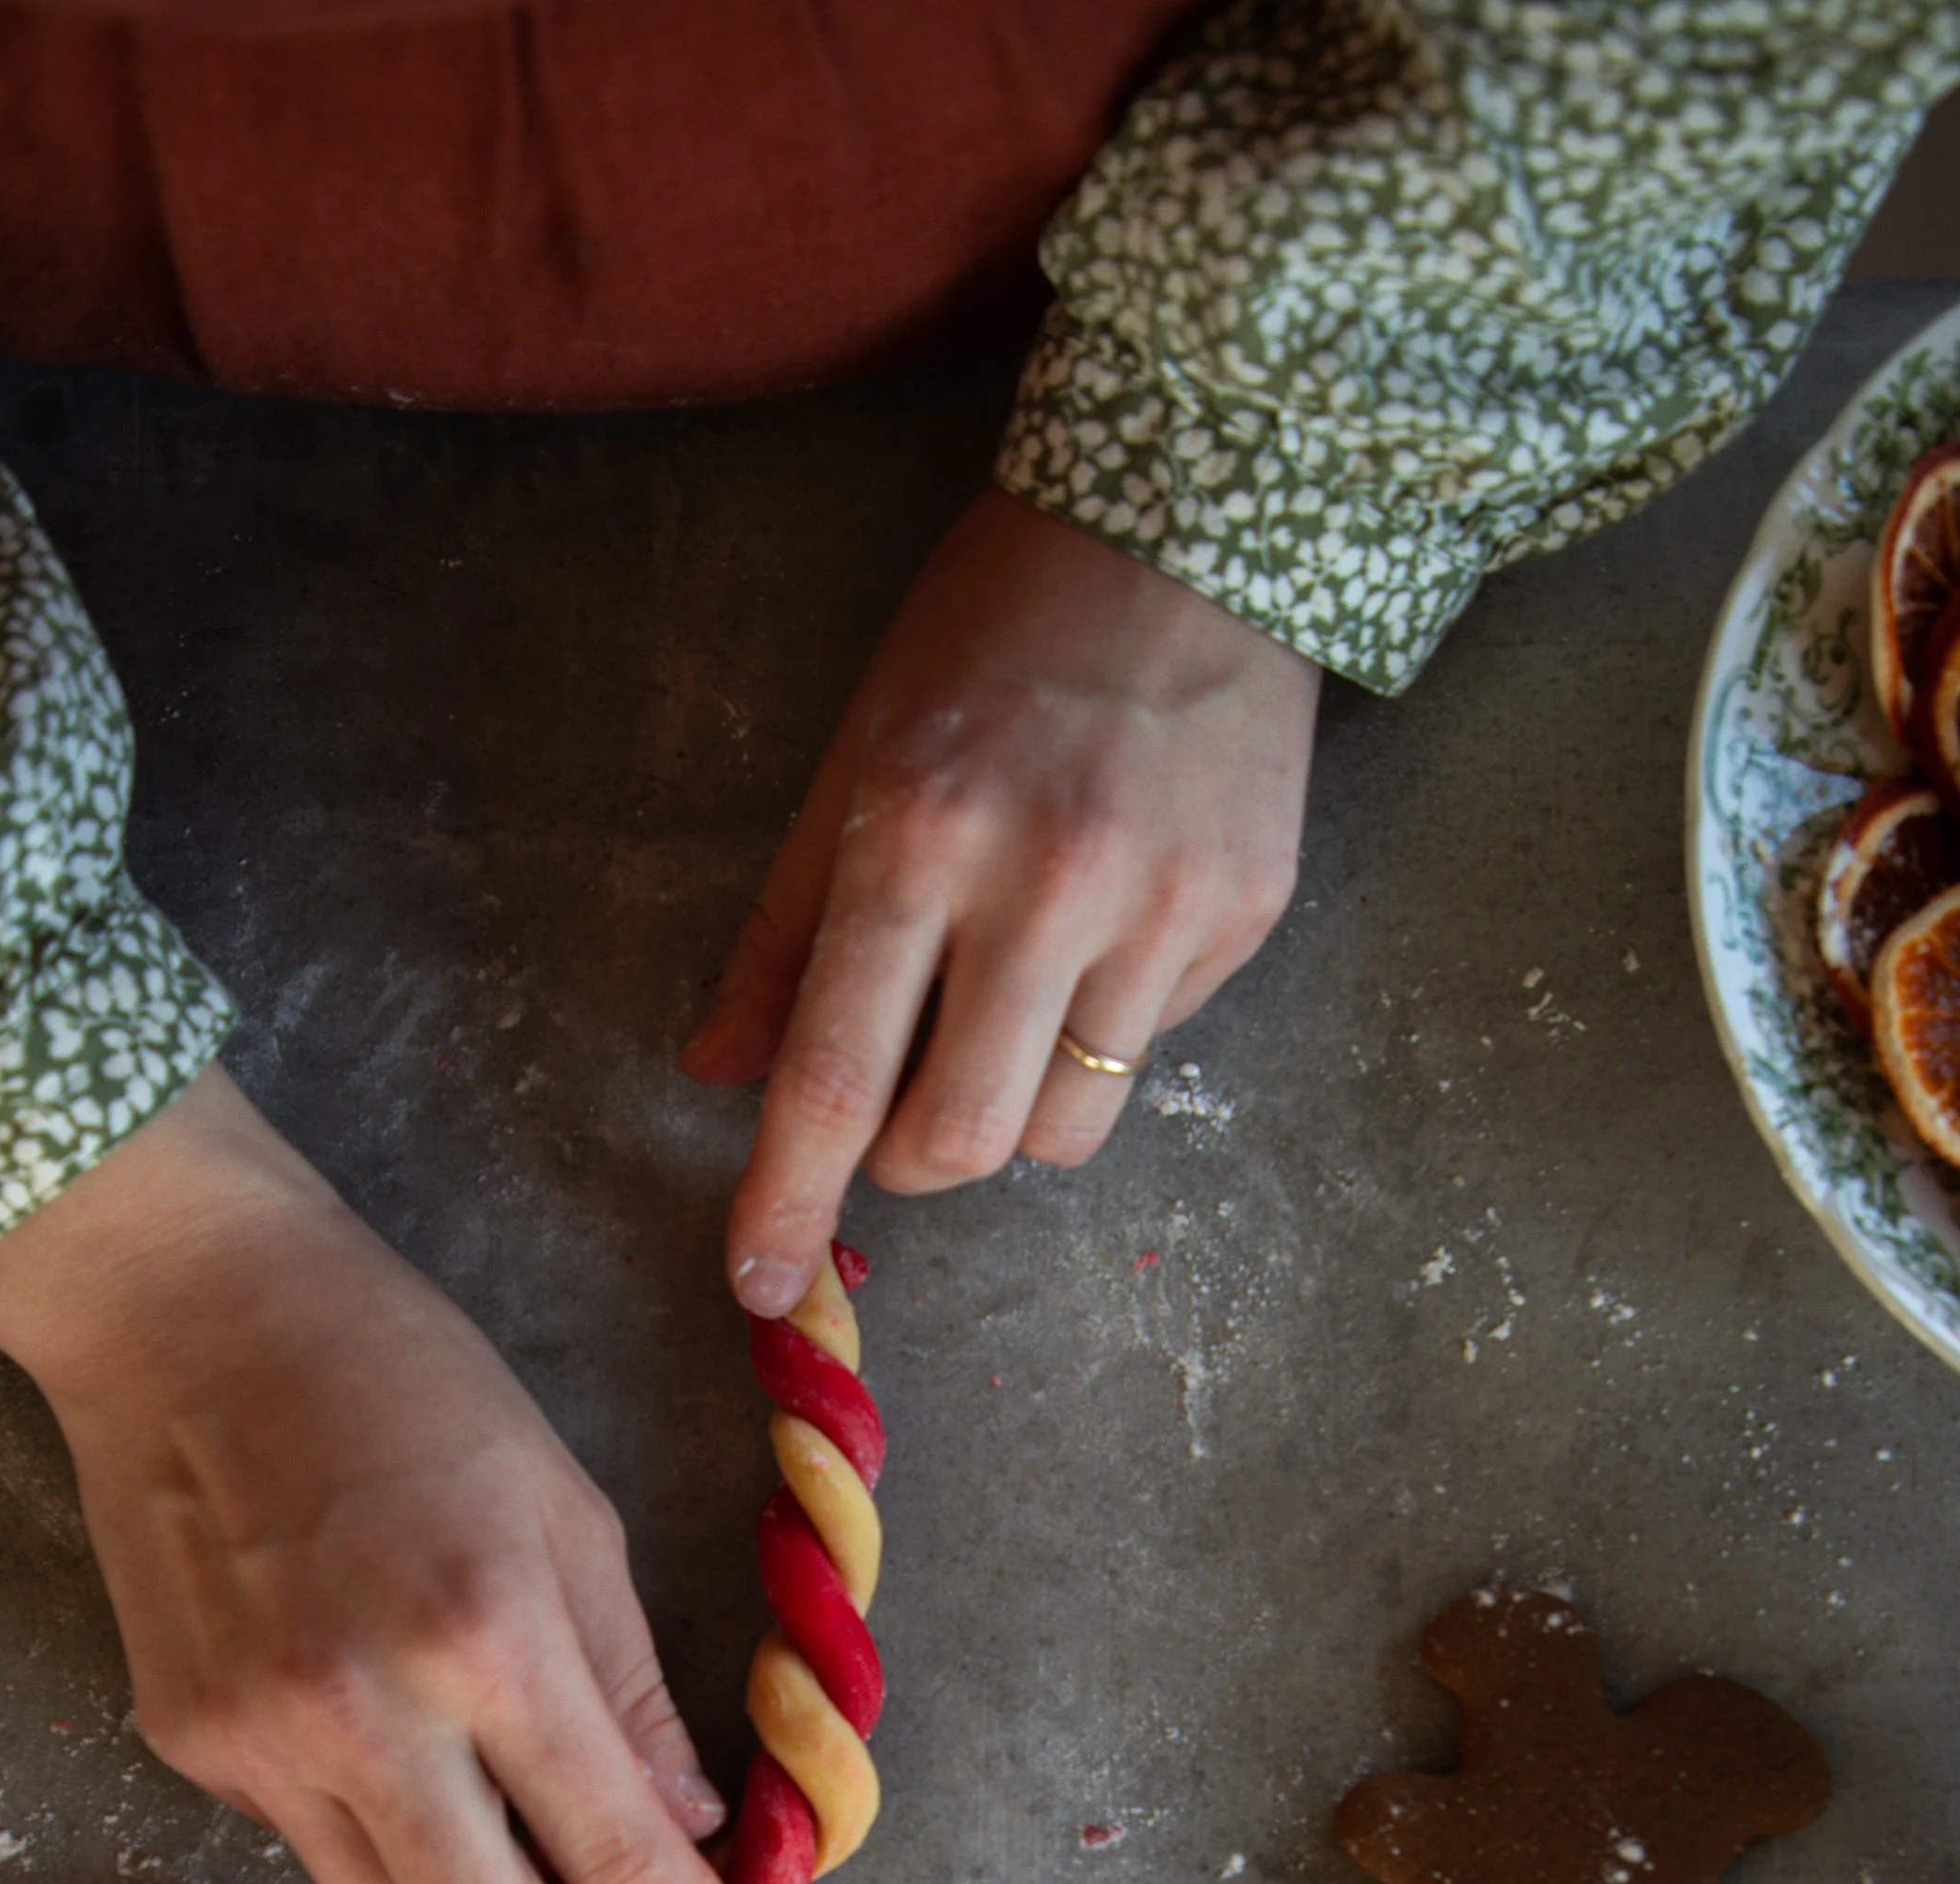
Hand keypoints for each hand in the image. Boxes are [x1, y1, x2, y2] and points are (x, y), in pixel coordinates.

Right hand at [0, 1069, 776, 1883]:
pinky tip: (378, 1726)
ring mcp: (259, 1744)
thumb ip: (628, 1685)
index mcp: (485, 1638)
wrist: (184, 1312)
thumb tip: (686, 1826)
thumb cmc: (400, 1380)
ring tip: (497, 1810)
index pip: (617, 1856)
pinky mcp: (189, 1745)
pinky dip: (379, 1834)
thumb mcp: (565, 1507)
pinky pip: (313, 1853)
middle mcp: (364, 1717)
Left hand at [687, 489, 1319, 1316]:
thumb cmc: (995, 635)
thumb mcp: (858, 753)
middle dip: (913, 1158)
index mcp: (919, 839)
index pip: (834, 1074)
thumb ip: (785, 928)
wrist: (1196, 529)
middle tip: (902, 1103)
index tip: (756, 1279)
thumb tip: (716, 1069)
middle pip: (959, 1138)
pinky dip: (1103, 1029)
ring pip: (1064, 1130)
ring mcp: (1159, 910)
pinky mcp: (1243, 918)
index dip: (788, 1197)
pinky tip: (1105, 924)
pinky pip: (1149, 1051)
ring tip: (1012, 1003)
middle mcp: (1044, 886)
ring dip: (1014, 1110)